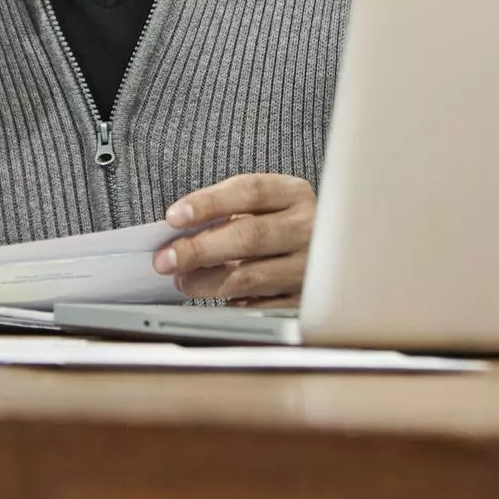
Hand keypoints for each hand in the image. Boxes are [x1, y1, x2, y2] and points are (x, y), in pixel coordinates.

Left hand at [154, 173, 315, 305]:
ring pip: (250, 276)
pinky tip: (217, 300)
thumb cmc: (280, 224)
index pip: (249, 191)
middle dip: (199, 248)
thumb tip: (178, 233)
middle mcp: (309, 227)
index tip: (173, 217)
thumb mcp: (261, 206)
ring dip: (207, 281)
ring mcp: (310, 266)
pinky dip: (233, 304)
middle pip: (249, 235)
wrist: (333, 252)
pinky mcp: (307, 300)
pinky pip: (261, 306)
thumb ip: (227, 212)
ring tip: (183, 281)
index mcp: (295, 193)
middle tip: (165, 259)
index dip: (208, 203)